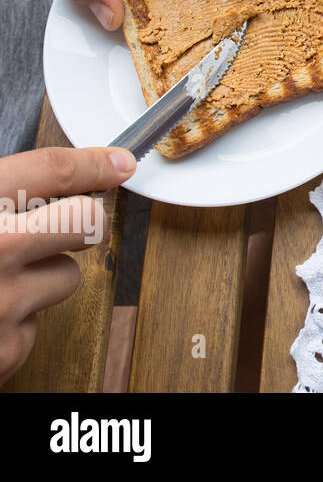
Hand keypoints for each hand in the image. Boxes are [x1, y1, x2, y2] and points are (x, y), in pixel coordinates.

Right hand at [0, 146, 135, 384]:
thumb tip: (37, 182)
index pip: (53, 170)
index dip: (94, 162)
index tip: (118, 162)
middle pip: (87, 222)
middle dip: (76, 221)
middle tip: (48, 226)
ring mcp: (1, 308)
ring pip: (65, 278)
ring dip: (38, 278)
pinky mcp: (5, 354)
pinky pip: (35, 328)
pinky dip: (12, 324)